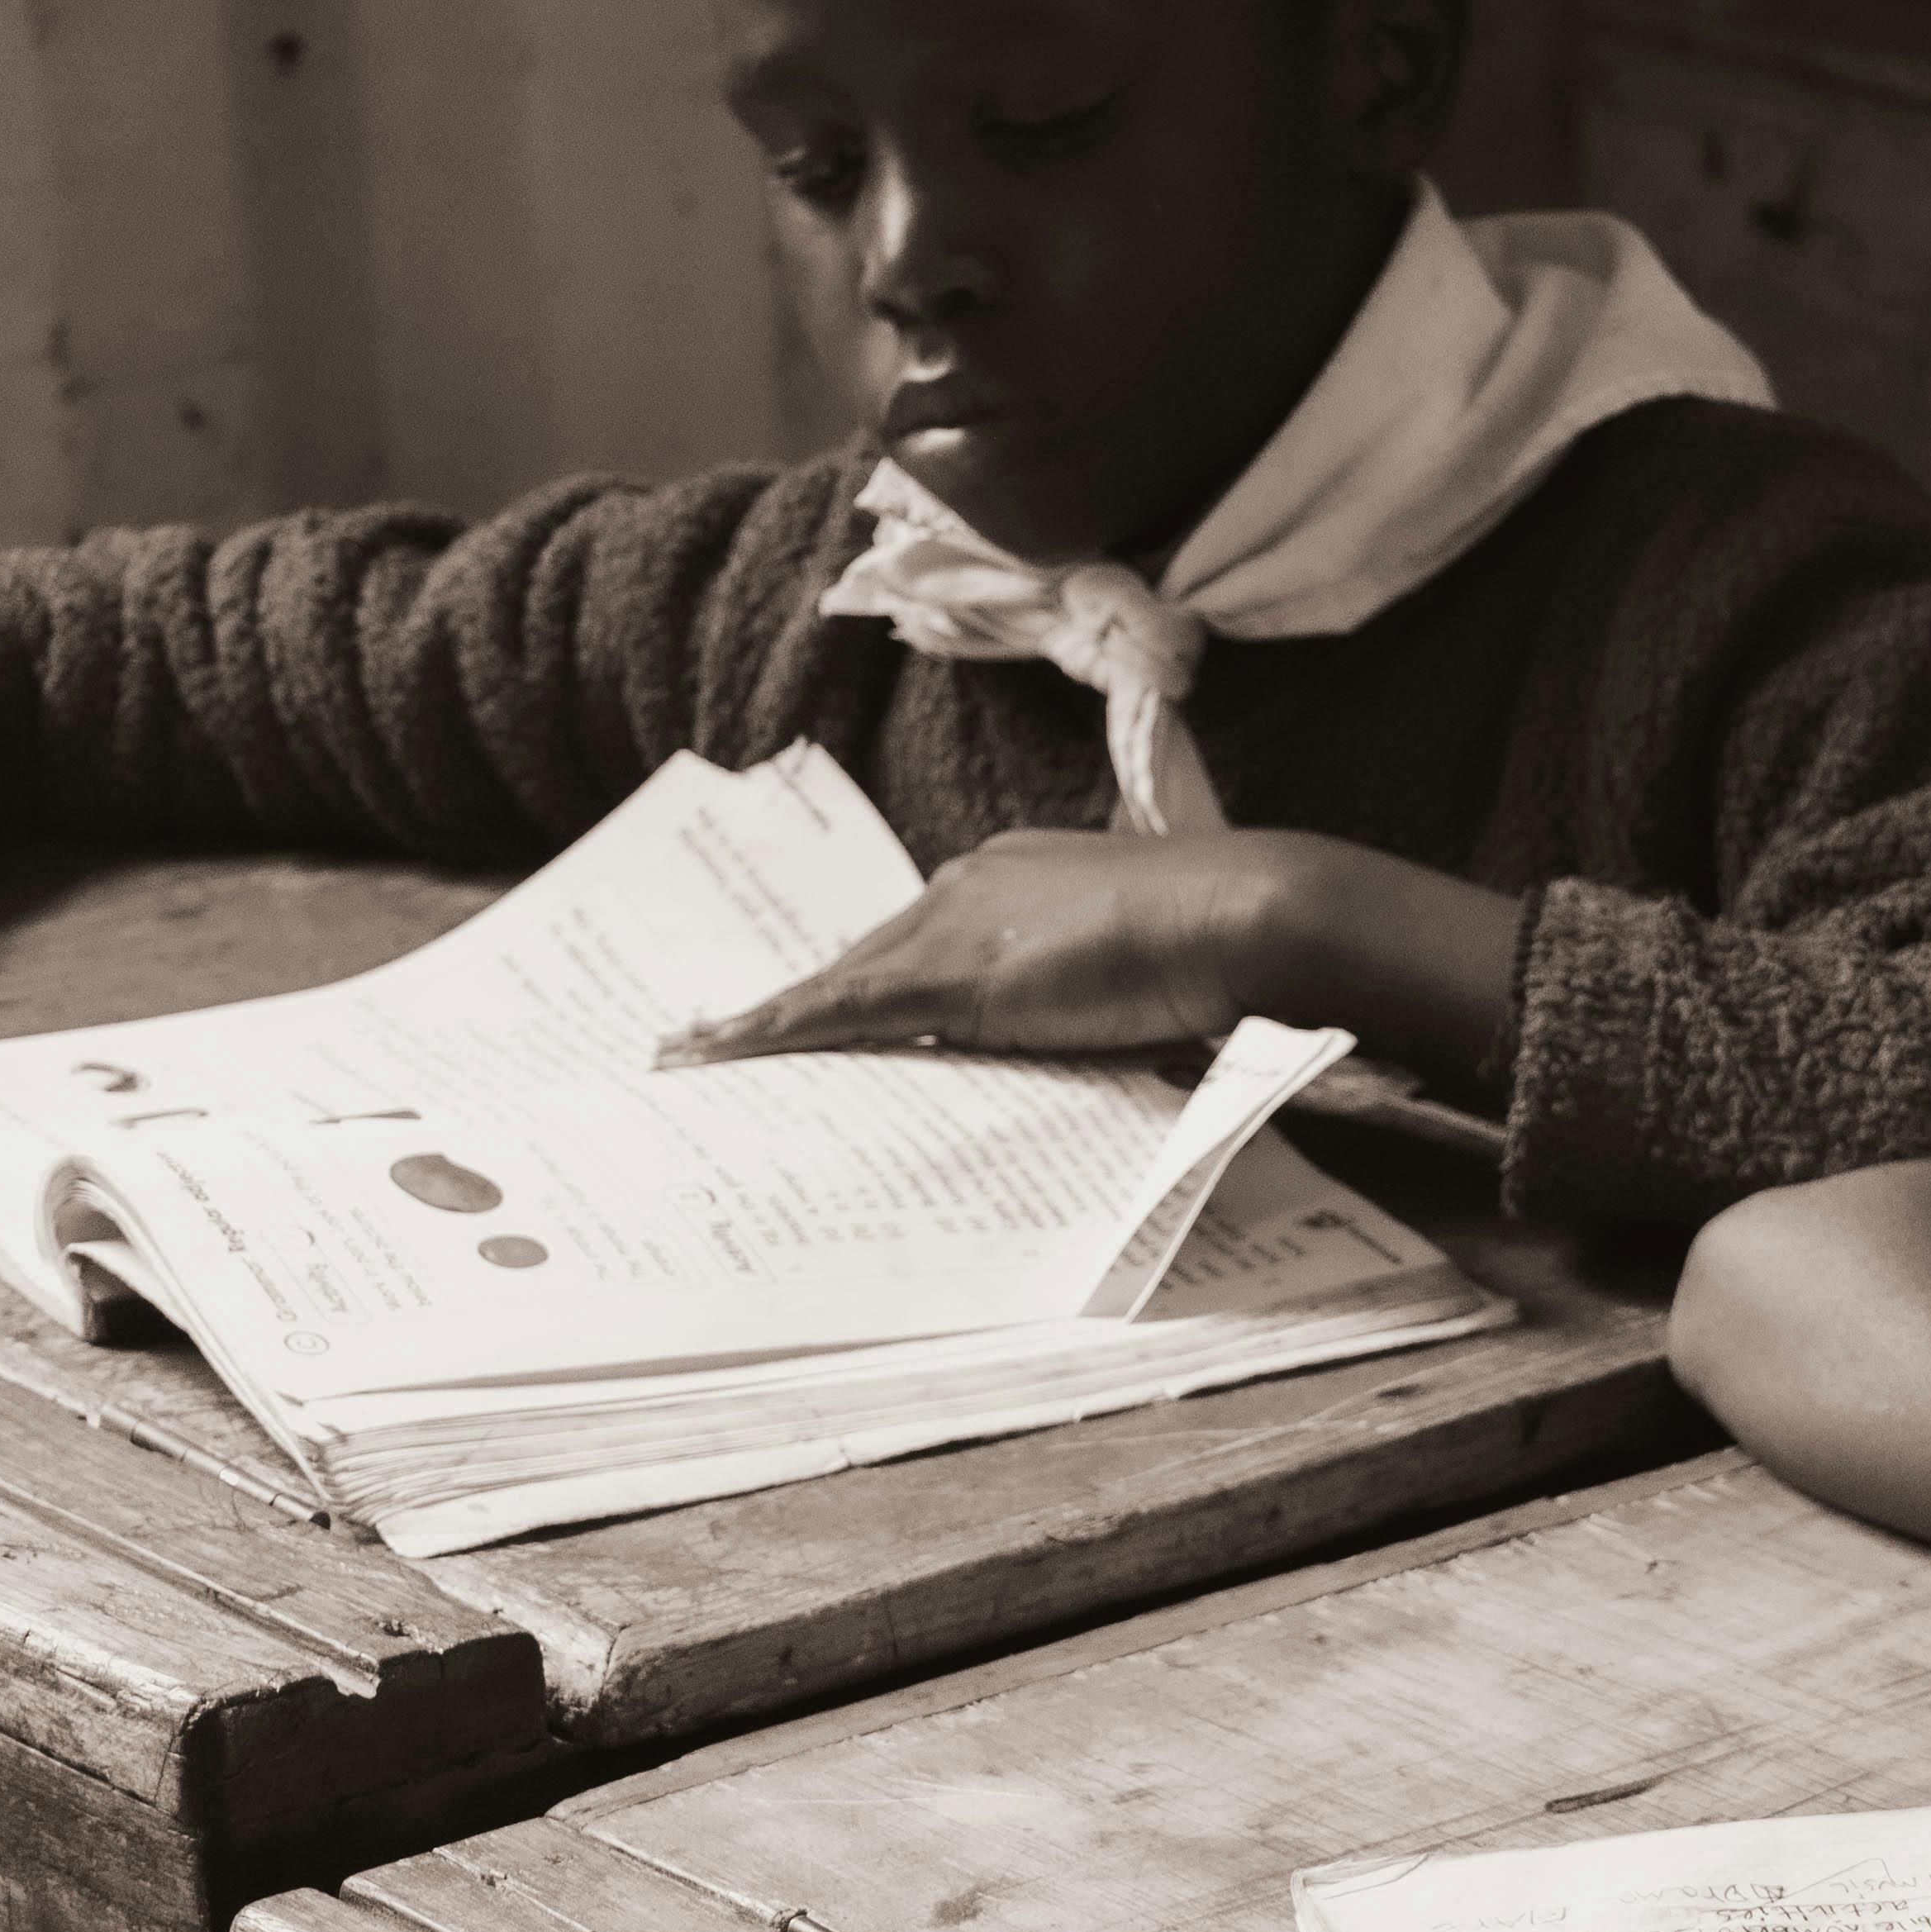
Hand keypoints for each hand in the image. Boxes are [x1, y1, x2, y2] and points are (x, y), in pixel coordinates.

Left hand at [661, 829, 1281, 1064]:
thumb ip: (1085, 992)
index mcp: (1012, 876)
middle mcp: (969, 883)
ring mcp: (956, 920)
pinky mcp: (952, 971)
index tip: (814, 1011)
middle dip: (792, 1004)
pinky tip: (724, 1053)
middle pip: (862, 960)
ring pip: (837, 983)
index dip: (858, 984)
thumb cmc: (1214, 944)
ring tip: (691, 1055)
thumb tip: (1069, 1037)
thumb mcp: (1134, 970)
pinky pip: (840, 1009)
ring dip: (763, 1022)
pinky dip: (777, 1031)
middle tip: (710, 1037)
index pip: (916, 943)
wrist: (1238, 914)